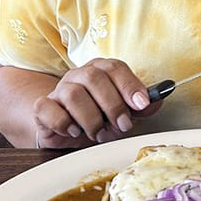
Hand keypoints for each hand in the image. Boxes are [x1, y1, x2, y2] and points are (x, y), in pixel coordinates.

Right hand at [32, 58, 160, 146]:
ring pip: (73, 94)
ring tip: (98, 133)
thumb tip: (158, 100)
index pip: (115, 68)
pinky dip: (65, 123)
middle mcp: (78, 75)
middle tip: (122, 126)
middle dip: (112, 105)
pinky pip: (49, 110)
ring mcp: (59, 89)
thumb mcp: (122, 113)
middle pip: (94, 77)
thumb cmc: (97, 117)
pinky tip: (74, 132)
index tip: (141, 104)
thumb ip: (139, 107)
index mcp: (100, 70)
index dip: (130, 85)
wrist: (64, 130)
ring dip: (91, 119)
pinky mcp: (42, 107)